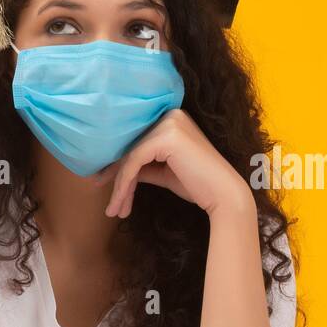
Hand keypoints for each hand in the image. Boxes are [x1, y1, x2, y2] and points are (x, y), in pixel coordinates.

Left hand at [94, 109, 252, 218]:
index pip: (137, 141)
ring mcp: (169, 124)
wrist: (224, 195)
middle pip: (131, 147)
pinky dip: (125, 184)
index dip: (118, 164)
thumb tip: (118, 170)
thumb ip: (144, 166)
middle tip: (108, 204)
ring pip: (131, 156)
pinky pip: (135, 161)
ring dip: (120, 187)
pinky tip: (121, 203)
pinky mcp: (166, 138)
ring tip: (114, 211)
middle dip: (116, 178)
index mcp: (172, 119)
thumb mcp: (164, 172)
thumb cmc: (198, 185)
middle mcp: (170, 115)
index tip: (102, 183)